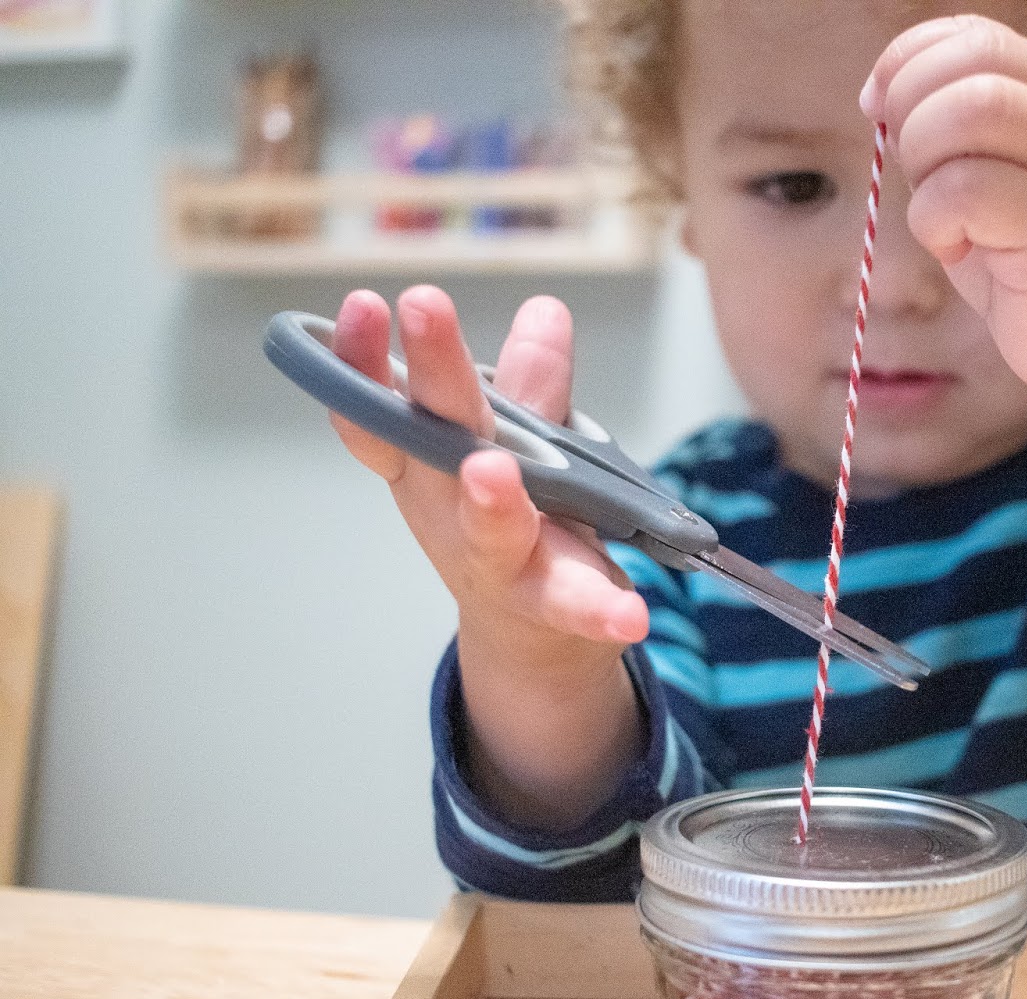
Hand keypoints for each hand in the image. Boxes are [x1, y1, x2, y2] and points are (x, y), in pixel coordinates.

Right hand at [330, 287, 647, 827]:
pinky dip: (601, 609)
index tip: (363, 303)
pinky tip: (630, 614)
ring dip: (489, 500)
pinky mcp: (550, 602)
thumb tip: (545, 311)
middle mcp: (447, 507)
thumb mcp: (513, 443)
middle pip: (435, 437)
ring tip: (491, 471)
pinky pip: (576, 606)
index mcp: (427, 460)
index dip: (361, 358)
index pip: (383, 406)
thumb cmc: (507, 519)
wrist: (528, 631)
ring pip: (491, 529)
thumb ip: (531, 384)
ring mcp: (494, 559)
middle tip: (423, 307)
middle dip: (431, 372)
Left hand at [861, 15, 1026, 493]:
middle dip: (911, 112)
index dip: (910, 60)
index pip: (975, 36)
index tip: (881, 109)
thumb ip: (949, 131)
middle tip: (915, 174)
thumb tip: (879, 94)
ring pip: (971, 113)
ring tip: (940, 215)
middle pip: (971, 65)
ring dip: (924, 163)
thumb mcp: (990, 177)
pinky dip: (936, 222)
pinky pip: (968, 192)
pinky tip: (959, 251)